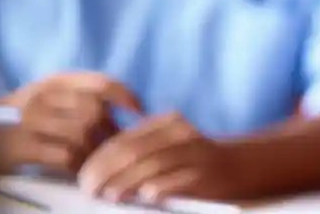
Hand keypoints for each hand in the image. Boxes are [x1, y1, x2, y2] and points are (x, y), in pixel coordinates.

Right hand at [0, 72, 139, 174]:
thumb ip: (82, 98)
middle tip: (112, 147)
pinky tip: (77, 170)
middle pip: (96, 111)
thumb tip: (126, 112)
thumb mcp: (49, 98)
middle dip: (110, 132)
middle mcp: (43, 96)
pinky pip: (65, 156)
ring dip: (95, 151)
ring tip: (95, 160)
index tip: (140, 112)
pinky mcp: (21, 146)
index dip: (127, 97)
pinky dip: (78, 165)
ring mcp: (30, 121)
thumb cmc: (21, 118)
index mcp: (55, 81)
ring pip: (83, 134)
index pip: (102, 83)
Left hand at [77, 113, 239, 204]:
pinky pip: (178, 179)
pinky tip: (146, 196)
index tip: (81, 179)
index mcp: (165, 123)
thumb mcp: (166, 148)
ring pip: (152, 166)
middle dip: (105, 173)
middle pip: (133, 152)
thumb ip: (137, 154)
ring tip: (109, 196)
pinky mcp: (206, 173)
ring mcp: (195, 153)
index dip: (98, 160)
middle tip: (88, 190)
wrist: (238, 167)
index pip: (123, 140)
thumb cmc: (190, 162)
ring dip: (125, 183)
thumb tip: (94, 175)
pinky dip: (160, 187)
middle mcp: (180, 133)